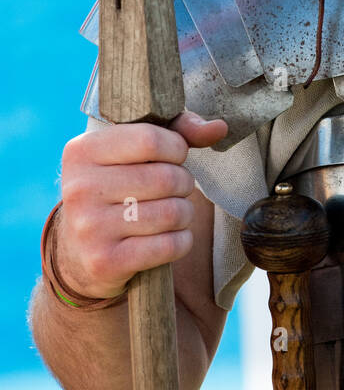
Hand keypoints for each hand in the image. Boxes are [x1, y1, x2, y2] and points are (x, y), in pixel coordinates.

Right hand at [56, 111, 226, 299]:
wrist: (77, 253)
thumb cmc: (117, 189)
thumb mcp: (133, 152)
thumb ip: (176, 132)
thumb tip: (220, 127)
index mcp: (82, 151)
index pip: (150, 139)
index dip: (176, 148)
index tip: (174, 157)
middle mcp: (80, 188)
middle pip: (166, 178)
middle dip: (184, 184)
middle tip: (175, 190)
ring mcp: (89, 227)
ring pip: (172, 213)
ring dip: (184, 214)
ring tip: (171, 213)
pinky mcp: (105, 261)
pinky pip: (169, 246)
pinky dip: (182, 241)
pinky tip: (170, 238)